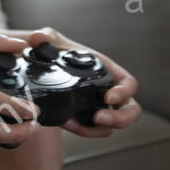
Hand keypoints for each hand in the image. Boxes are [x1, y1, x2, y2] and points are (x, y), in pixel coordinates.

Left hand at [25, 27, 141, 137]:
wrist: (40, 68)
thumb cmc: (54, 53)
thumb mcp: (50, 42)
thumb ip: (45, 38)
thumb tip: (39, 38)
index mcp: (107, 71)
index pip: (128, 83)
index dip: (124, 91)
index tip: (109, 98)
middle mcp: (106, 90)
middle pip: (130, 110)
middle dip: (120, 118)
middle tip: (99, 118)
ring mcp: (97, 106)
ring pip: (111, 126)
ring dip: (96, 129)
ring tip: (76, 125)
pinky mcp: (84, 118)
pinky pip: (92, 130)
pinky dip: (82, 130)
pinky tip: (66, 123)